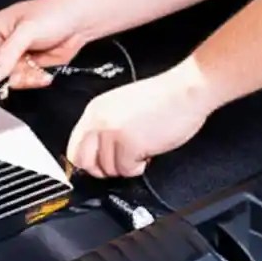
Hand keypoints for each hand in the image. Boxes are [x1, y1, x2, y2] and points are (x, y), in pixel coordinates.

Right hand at [0, 0, 90, 89]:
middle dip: (4, 78)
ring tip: (37, 70)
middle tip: (19, 75)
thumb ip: (4, 57)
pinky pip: (23, 82)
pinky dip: (33, 80)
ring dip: (23, 79)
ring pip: (8, 80)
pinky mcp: (28, 67)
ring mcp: (15, 57)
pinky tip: (43, 72)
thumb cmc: (54, 14)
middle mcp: (1, 44)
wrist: (82, 20)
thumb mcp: (25, 34)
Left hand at [67, 58, 214, 177]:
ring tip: (142, 149)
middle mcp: (99, 121)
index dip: (88, 160)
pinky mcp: (129, 145)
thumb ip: (106, 126)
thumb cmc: (163, 98)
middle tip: (121, 162)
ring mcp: (112, 134)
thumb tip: (98, 153)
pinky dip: (139, 166)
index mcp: (95, 110)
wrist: (186, 90)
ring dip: (126, 165)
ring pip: (109, 169)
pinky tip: (149, 151)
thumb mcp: (121, 107)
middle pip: (84, 162)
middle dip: (102, 169)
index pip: (74, 147)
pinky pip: (127, 169)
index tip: (100, 164)